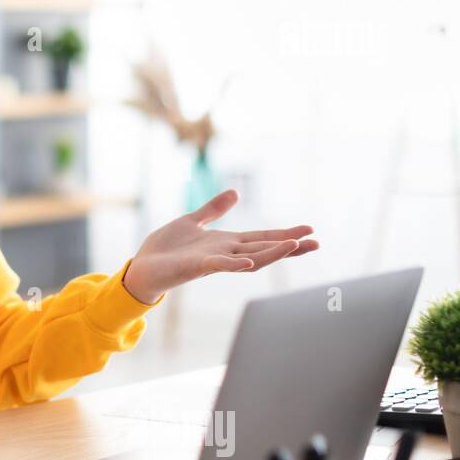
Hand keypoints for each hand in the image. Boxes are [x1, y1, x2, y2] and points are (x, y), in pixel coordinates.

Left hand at [121, 189, 317, 304]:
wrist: (142, 266)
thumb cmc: (166, 248)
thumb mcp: (193, 221)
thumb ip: (214, 209)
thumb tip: (235, 193)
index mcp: (225, 243)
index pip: (261, 238)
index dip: (284, 234)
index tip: (309, 231)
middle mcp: (224, 254)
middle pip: (263, 248)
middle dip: (289, 246)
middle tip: (317, 242)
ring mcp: (212, 262)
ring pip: (248, 258)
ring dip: (271, 253)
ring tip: (295, 245)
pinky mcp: (196, 267)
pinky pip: (219, 265)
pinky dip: (234, 263)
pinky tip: (249, 261)